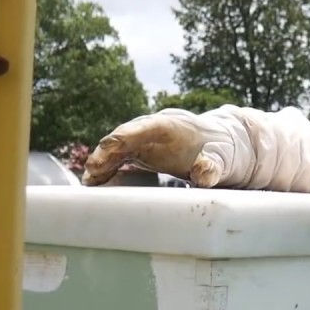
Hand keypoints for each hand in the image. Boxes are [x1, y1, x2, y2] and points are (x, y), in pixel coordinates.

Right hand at [81, 109, 228, 187]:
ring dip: (102, 163)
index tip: (107, 151)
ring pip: (117, 148)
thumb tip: (203, 175)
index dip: (122, 138)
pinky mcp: (141, 152)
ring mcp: (144, 140)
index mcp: (169, 125)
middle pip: (122, 137)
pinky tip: (97, 183)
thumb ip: (212, 166)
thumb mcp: (221, 159)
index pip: (141, 127)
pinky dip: (108, 169)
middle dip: (105, 154)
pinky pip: (119, 158)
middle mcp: (151, 129)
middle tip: (91, 174)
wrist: (221, 145)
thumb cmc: (220, 151)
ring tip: (89, 183)